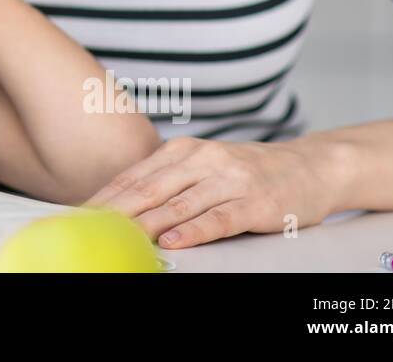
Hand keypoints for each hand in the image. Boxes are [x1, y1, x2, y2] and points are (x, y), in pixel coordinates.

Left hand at [82, 136, 342, 248]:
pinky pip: (218, 218)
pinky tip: (173, 241)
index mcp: (184, 150)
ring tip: (118, 238)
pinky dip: (193, 231)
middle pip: (148, 189)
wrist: (312, 165)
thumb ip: (169, 181)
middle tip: (88, 230)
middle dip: (114, 211)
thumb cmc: (251, 172)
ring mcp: (229, 179)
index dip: (104, 198)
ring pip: (177, 204)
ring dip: (145, 223)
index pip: (134, 176)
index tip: (79, 216)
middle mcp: (203, 159)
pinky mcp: (254, 201)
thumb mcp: (205, 166)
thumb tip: (121, 204)